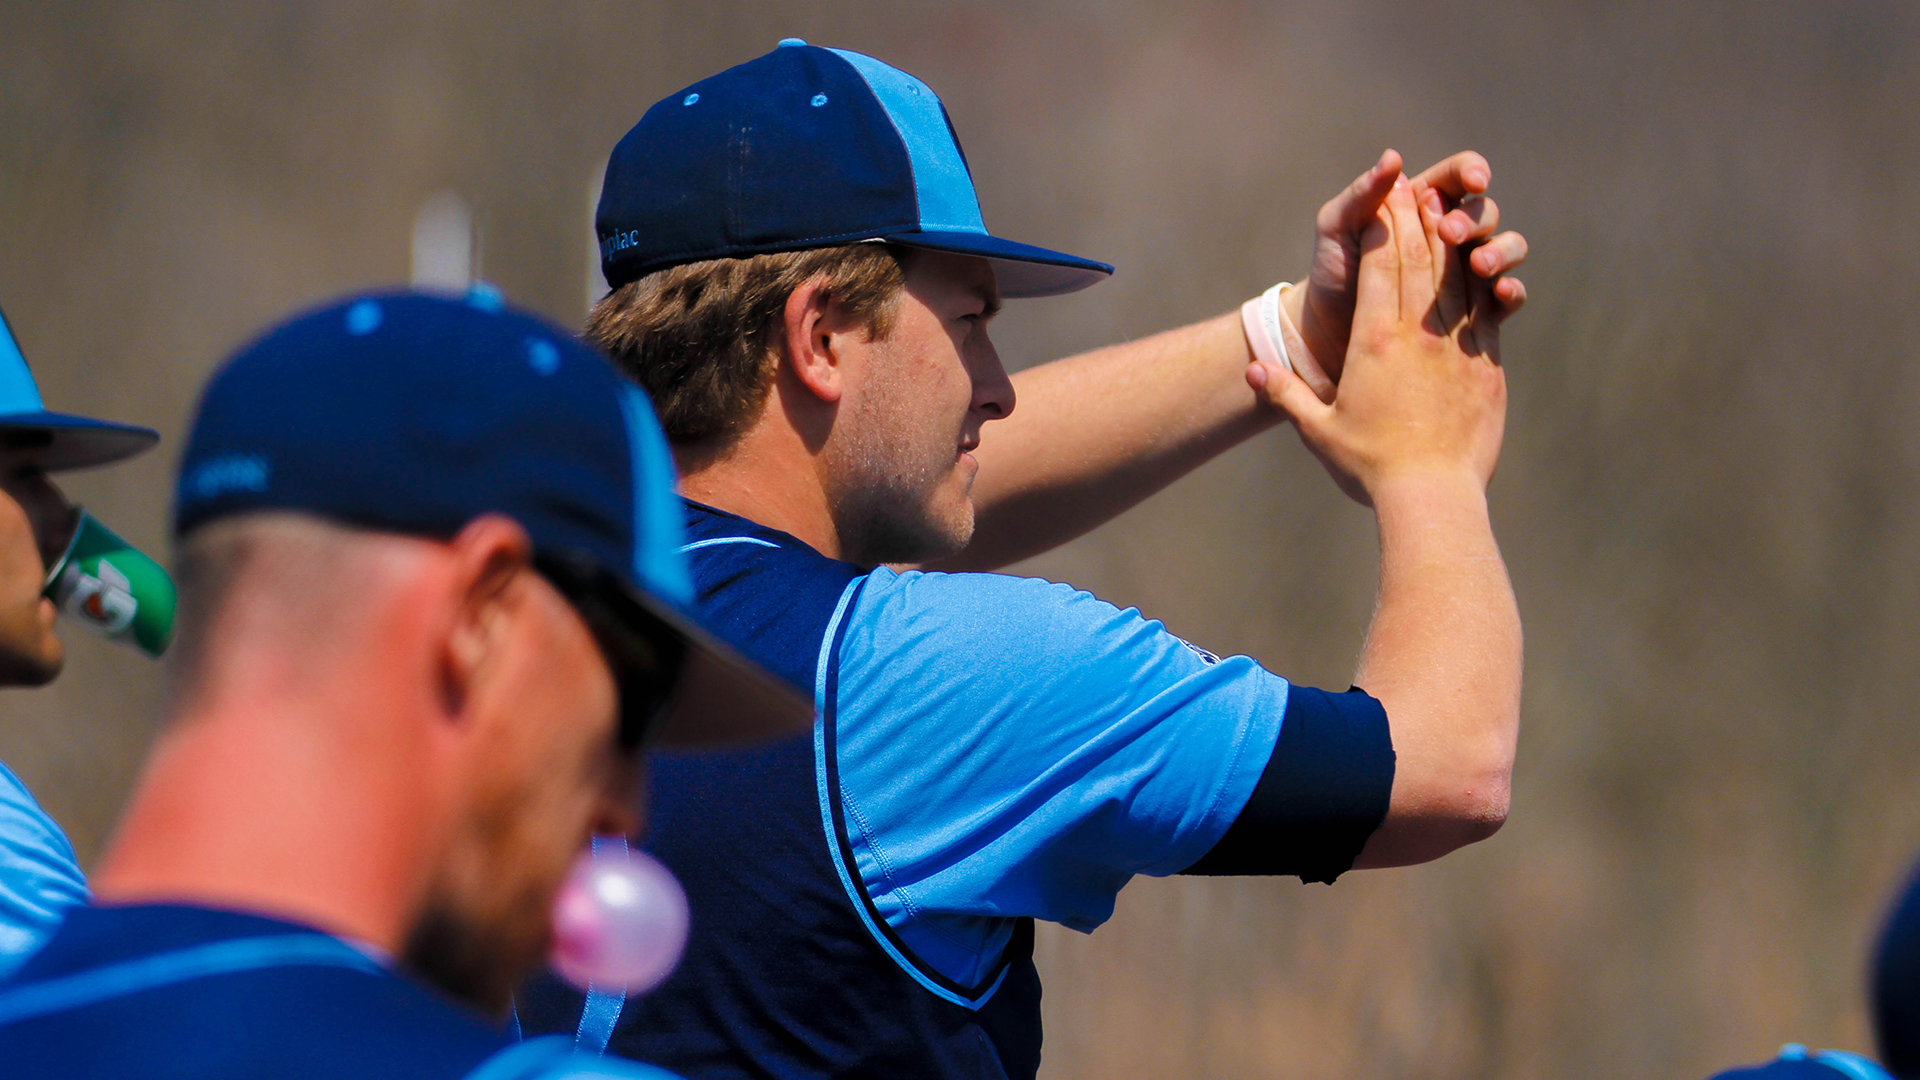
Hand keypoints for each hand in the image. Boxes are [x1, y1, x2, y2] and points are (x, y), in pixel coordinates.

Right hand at [1248, 174, 1505, 505]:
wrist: (1432, 497)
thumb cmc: (1370, 466)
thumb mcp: (1318, 429)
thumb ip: (1286, 393)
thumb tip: (1252, 369)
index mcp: (1375, 341)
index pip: (1379, 266)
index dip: (1381, 226)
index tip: (1381, 197)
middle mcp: (1419, 334)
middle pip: (1418, 258)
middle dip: (1413, 218)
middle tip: (1410, 187)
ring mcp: (1459, 346)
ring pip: (1455, 275)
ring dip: (1448, 237)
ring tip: (1444, 207)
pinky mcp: (1488, 365)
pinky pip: (1486, 308)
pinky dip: (1480, 277)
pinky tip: (1477, 260)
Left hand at [1283, 150, 1527, 400]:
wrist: (1329, 329)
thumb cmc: (1332, 270)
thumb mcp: (1337, 228)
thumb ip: (1363, 194)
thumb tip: (1394, 157)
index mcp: (1423, 204)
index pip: (1460, 176)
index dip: (1474, 172)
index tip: (1475, 181)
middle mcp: (1452, 233)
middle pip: (1485, 212)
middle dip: (1476, 220)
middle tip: (1450, 235)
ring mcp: (1466, 270)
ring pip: (1507, 248)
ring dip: (1502, 251)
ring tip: (1480, 265)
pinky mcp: (1475, 309)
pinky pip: (1507, 296)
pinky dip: (1512, 291)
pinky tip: (1502, 293)